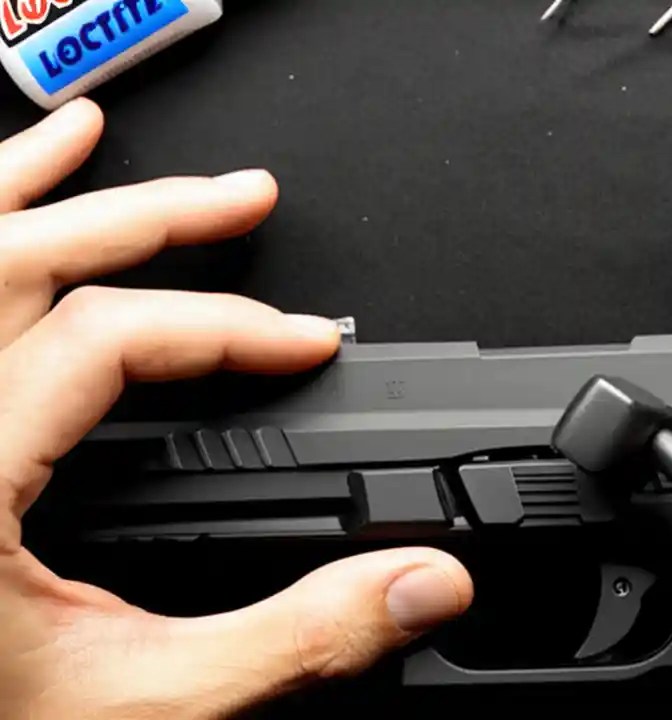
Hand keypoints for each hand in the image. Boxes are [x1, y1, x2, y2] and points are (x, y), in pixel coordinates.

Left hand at [0, 99, 472, 718]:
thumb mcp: (147, 702)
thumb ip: (293, 639)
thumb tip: (420, 584)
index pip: (107, 339)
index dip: (226, 330)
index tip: (304, 347)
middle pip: (21, 260)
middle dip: (148, 216)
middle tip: (243, 200)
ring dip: (35, 196)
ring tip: (97, 141)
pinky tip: (14, 216)